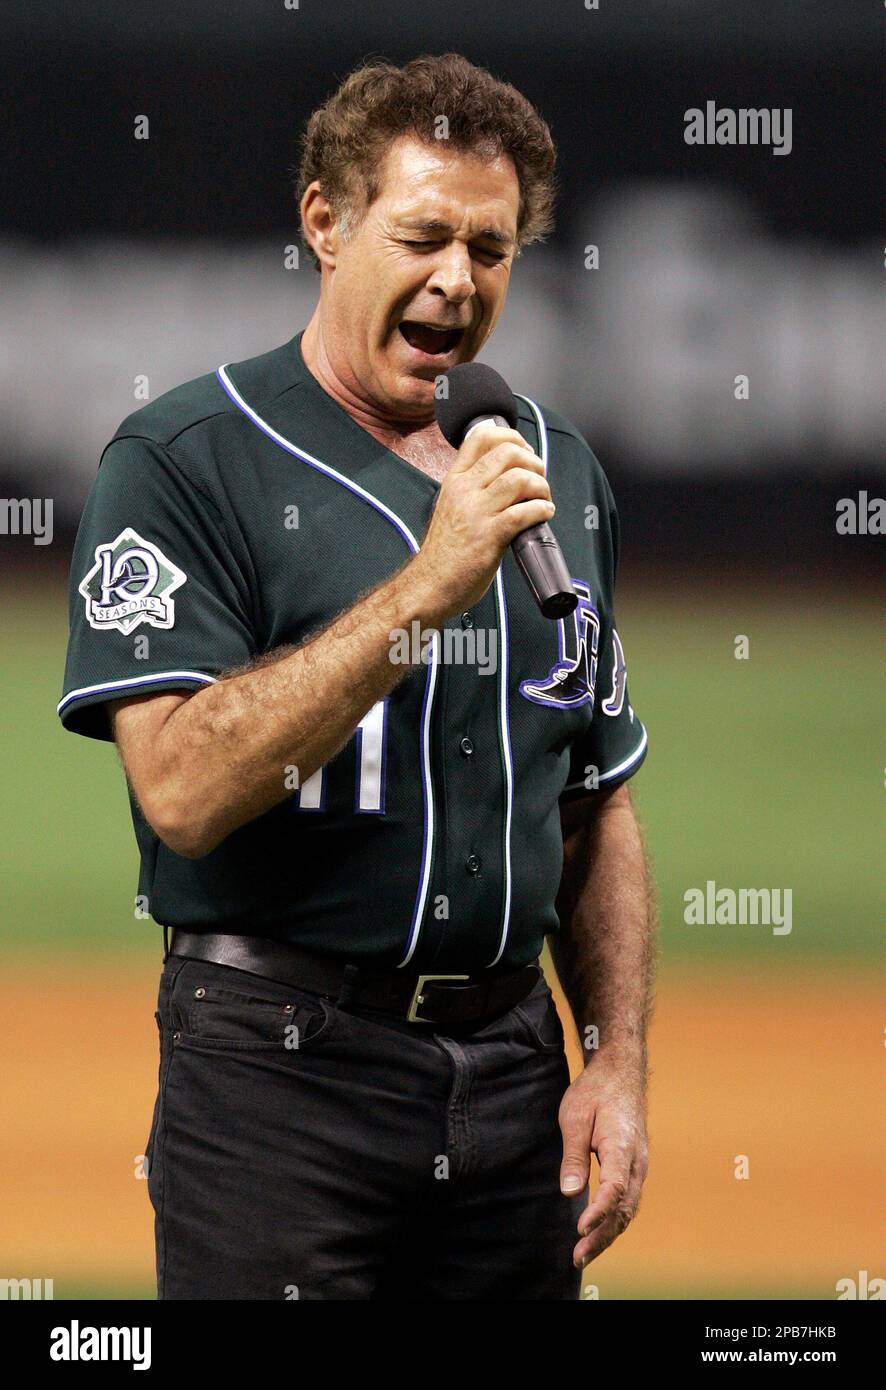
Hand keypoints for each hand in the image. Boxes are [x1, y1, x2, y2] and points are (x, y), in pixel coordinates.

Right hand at [409, 424, 553, 620]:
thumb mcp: (451, 507)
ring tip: (543, 499)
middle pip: (508, 452)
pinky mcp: (489, 536)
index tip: (524, 450)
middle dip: (534, 462)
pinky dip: (541, 510)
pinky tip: (544, 515)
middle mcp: (464, 490)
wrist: (429, 585)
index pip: (481, 436)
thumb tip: (508, 477)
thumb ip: (474, 489)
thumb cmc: (444, 553)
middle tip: (539, 479)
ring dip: (541, 487)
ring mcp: (476, 512)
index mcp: (454, 480)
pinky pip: (524, 512)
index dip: (512, 435)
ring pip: (519, 479)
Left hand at [558, 1057, 648, 1267]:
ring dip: (608, 1234)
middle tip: (578, 1257)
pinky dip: (614, 1221)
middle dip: (602, 1236)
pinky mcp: (633, 1168)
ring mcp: (638, 1166)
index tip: (580, 1229)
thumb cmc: (595, 1092)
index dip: (598, 1212)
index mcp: (623, 1145)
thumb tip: (570, 1192)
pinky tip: (598, 1234)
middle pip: (624, 1208)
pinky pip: (627, 1201)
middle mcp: (636, 1161)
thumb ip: (573, 1155)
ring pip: (628, 1209)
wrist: (619, 1073)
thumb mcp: (575, 1116)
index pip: (614, 1187)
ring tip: (584, 1254)